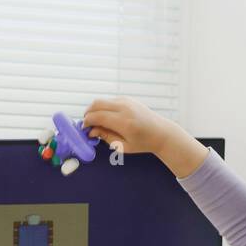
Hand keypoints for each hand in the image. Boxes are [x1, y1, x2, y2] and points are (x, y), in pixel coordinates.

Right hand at [81, 97, 205, 176]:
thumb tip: (91, 131)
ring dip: (95, 110)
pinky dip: (104, 108)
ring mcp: (126, 101)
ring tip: (96, 123)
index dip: (87, 122)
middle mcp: (124, 108)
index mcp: (124, 122)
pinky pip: (110, 101)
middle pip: (96, 104)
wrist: (161, 132)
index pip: (97, 116)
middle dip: (88, 113)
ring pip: (102, 101)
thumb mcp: (123, 146)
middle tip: (87, 124)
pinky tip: (107, 119)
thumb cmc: (143, 143)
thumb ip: (106, 137)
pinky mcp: (127, 99)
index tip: (84, 129)